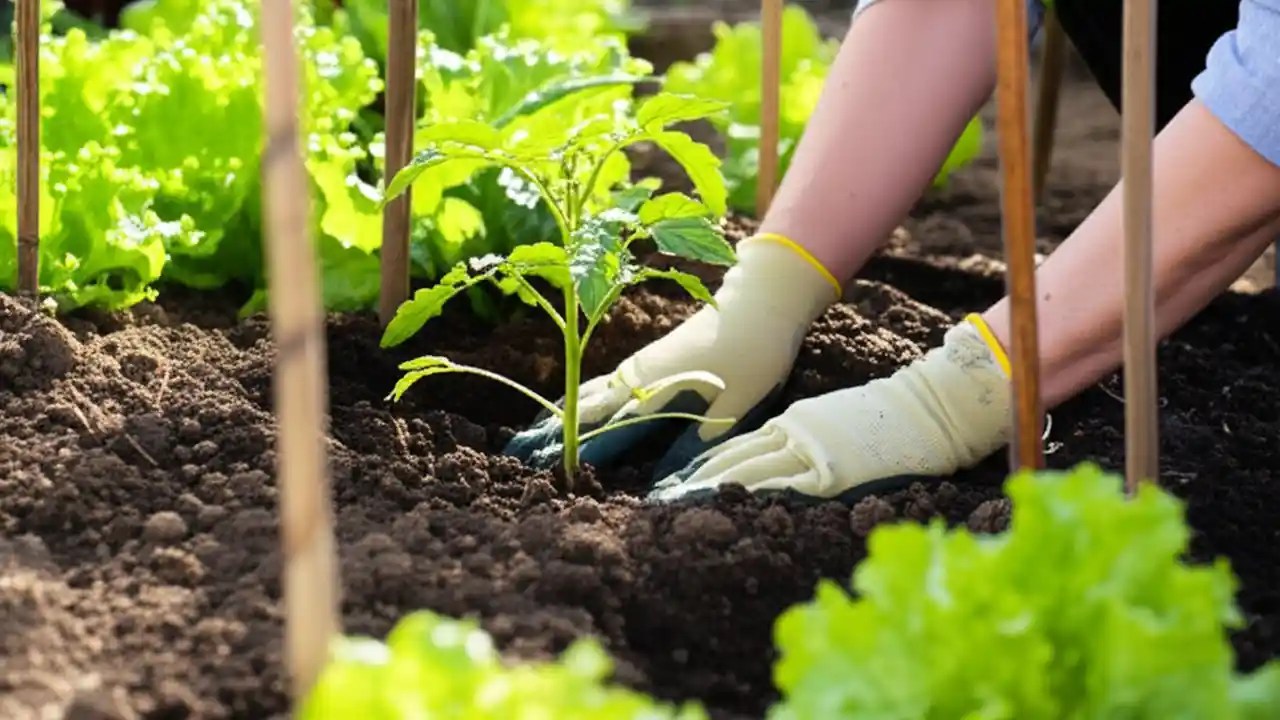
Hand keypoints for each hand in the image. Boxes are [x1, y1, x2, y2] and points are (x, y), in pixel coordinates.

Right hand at [504, 234, 841, 478]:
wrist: (759, 302)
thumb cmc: (755, 353)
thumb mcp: (739, 402)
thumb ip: (702, 437)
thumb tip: (665, 477)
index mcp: (658, 389)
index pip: (608, 429)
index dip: (577, 454)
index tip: (549, 475)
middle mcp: (638, 376)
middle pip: (583, 412)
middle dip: (548, 437)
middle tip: (514, 462)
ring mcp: (637, 366)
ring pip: (584, 396)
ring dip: (552, 420)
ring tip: (522, 443)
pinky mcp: (643, 361)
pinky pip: (596, 385)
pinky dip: (572, 401)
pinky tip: (561, 411)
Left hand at [648, 317, 1012, 502]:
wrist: (923, 408)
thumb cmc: (885, 416)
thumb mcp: (832, 420)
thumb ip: (804, 438)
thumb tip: (780, 456)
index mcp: (792, 424)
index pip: (737, 446)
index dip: (703, 464)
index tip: (675, 479)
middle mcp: (792, 436)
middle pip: (732, 459)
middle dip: (694, 480)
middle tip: (662, 498)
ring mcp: (809, 453)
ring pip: (747, 472)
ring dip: (711, 490)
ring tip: (679, 505)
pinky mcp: (830, 473)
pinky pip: (782, 487)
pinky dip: (750, 497)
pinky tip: (727, 507)